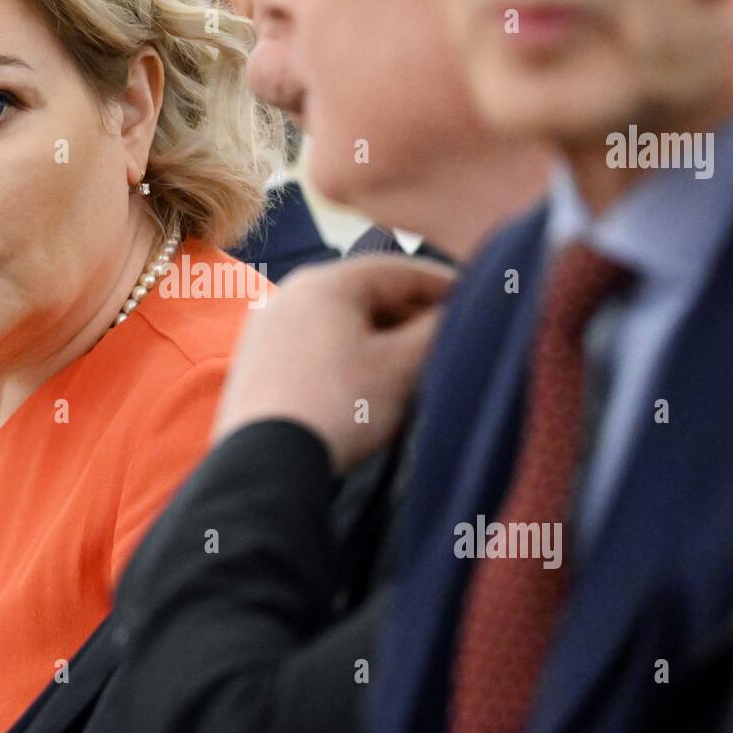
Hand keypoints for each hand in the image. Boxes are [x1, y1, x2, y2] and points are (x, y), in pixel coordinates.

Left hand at [214, 254, 452, 472]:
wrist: (266, 463)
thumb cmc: (339, 405)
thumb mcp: (402, 367)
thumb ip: (438, 329)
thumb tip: (463, 311)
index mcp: (324, 282)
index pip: (398, 269)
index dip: (443, 283)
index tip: (476, 297)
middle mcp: (289, 294)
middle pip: (366, 295)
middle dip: (412, 316)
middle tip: (449, 338)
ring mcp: (267, 329)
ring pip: (341, 324)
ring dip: (382, 340)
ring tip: (414, 368)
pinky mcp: (256, 364)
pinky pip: (315, 348)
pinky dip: (349, 358)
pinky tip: (369, 388)